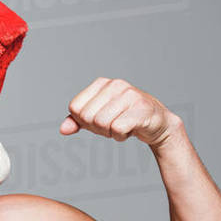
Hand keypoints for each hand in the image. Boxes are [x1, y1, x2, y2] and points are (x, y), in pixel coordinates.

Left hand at [60, 77, 178, 146]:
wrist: (157, 124)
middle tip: (113, 124)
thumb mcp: (98, 118)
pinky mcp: (141, 108)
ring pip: (101, 124)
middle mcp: (115, 85)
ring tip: (123, 125)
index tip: (100, 119)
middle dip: (98, 128)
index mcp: (102, 83)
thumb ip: (79, 121)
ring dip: (110, 133)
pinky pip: (117, 129)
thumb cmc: (125, 118)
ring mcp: (130, 95)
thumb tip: (63, 129)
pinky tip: (131, 129)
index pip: (75, 108)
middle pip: (87, 118)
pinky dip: (121, 136)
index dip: (84, 121)